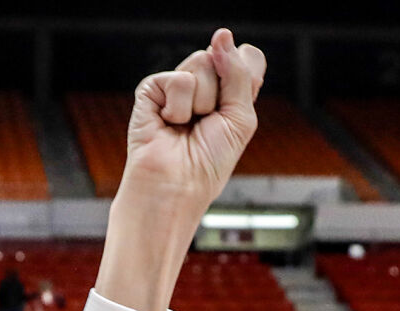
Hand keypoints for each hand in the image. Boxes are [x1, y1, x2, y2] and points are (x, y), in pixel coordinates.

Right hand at [120, 30, 263, 212]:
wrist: (177, 185)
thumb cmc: (209, 162)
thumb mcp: (241, 118)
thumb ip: (238, 74)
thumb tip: (222, 36)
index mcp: (229, 93)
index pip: (247, 58)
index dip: (247, 72)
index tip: (236, 103)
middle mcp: (204, 85)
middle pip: (223, 57)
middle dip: (222, 95)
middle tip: (208, 123)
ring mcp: (177, 85)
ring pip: (202, 63)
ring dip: (202, 102)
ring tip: (188, 126)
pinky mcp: (152, 88)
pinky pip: (179, 79)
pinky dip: (179, 108)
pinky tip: (169, 124)